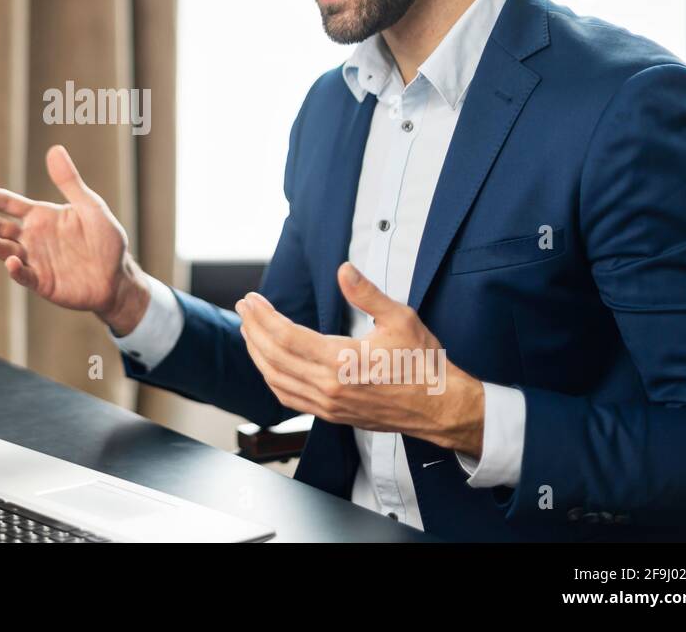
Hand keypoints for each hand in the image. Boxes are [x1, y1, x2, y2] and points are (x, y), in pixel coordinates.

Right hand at [0, 145, 149, 333]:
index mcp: (40, 216)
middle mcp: (31, 237)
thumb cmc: (105, 239)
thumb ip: (70, 182)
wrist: (117, 277)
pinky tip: (12, 262)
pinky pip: (25, 275)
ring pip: (6, 251)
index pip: (8, 204)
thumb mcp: (90, 207)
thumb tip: (54, 149)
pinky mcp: (42, 282)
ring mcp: (34, 260)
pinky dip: (17, 270)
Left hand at [237, 262, 484, 454]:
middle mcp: (329, 387)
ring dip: (257, 354)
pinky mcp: (333, 415)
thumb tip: (344, 269)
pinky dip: (272, 379)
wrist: (441, 408)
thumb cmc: (423, 364)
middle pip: (274, 357)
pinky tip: (268, 365)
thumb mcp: (400, 319)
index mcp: (342, 362)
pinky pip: (290, 399)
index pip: (286, 336)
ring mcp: (329, 405)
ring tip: (249, 331)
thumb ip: (366, 293)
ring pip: (277, 380)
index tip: (251, 300)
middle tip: (244, 308)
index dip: (263, 316)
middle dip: (253, 330)